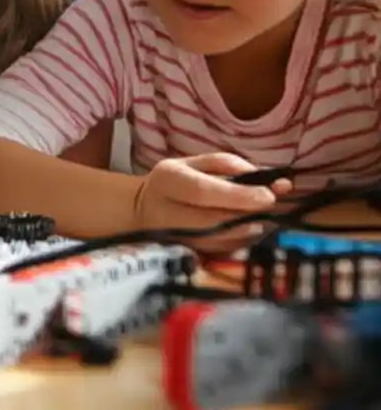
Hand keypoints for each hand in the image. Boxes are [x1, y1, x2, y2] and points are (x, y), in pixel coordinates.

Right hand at [134, 153, 290, 251]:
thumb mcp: (195, 162)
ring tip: (263, 214)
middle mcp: (167, 212)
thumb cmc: (176, 182)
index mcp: (168, 180)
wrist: (144, 211)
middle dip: (249, 215)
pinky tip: (249, 227)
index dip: (238, 195)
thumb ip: (227, 164)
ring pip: (221, 240)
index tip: (268, 195)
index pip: (202, 191)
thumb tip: (265, 177)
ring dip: (249, 229)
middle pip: (213, 221)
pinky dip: (242, 240)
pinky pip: (222, 250)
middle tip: (272, 205)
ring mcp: (176, 237)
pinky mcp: (188, 254)